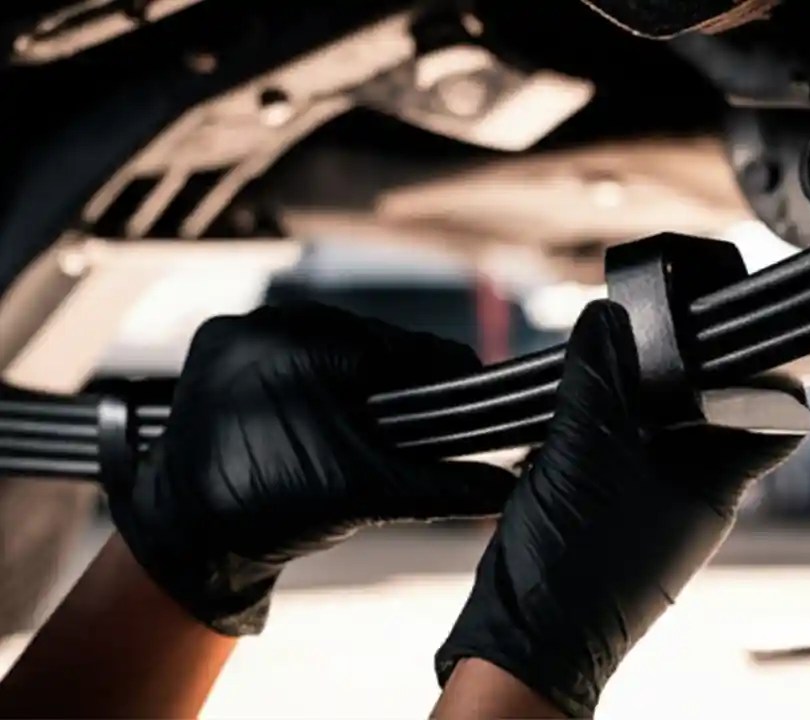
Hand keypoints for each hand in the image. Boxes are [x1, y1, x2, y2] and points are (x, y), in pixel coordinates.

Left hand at [108, 303, 515, 635]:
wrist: (187, 535)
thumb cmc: (276, 511)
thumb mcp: (370, 494)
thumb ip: (441, 486)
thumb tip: (501, 489)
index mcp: (307, 347)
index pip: (402, 348)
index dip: (442, 374)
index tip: (467, 392)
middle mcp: (268, 323)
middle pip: (366, 338)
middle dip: (394, 374)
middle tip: (419, 410)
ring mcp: (238, 328)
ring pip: (326, 335)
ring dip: (352, 366)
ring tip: (370, 406)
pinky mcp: (215, 341)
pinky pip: (284, 341)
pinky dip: (308, 366)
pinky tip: (321, 399)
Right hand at [435, 301, 809, 715]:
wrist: (522, 645)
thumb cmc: (571, 573)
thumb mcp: (586, 451)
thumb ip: (600, 379)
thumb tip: (607, 321)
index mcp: (715, 485)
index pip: (774, 416)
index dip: (759, 370)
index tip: (725, 334)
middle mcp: (692, 498)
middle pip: (703, 412)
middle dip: (663, 378)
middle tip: (626, 354)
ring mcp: (651, 512)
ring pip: (650, 434)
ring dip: (616, 409)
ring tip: (582, 399)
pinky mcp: (609, 520)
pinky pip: (610, 460)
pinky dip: (586, 440)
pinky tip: (554, 440)